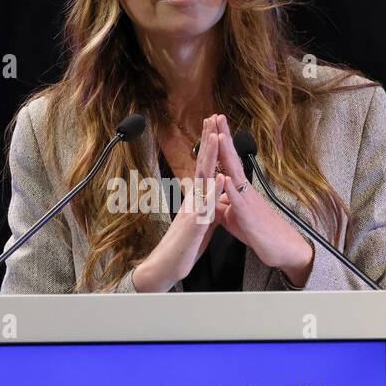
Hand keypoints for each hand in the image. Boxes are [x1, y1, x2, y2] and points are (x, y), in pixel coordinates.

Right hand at [131, 115, 223, 292]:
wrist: (166, 267)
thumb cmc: (184, 246)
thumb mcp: (202, 223)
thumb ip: (209, 207)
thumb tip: (216, 195)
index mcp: (197, 199)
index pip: (204, 168)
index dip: (209, 148)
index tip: (214, 126)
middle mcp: (193, 200)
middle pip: (201, 166)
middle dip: (207, 142)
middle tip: (211, 118)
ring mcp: (193, 211)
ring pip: (202, 180)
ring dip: (208, 159)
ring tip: (214, 138)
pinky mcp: (195, 226)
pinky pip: (205, 208)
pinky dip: (212, 193)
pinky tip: (219, 180)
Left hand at [209, 115, 313, 285]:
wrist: (280, 248)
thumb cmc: (257, 231)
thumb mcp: (233, 216)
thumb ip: (221, 204)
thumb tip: (210, 196)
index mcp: (238, 189)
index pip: (226, 161)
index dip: (218, 144)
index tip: (212, 124)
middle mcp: (244, 189)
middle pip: (231, 159)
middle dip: (223, 138)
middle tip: (216, 116)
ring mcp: (247, 200)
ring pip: (235, 173)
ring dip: (226, 154)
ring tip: (219, 136)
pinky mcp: (248, 215)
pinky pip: (238, 200)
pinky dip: (229, 188)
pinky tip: (223, 176)